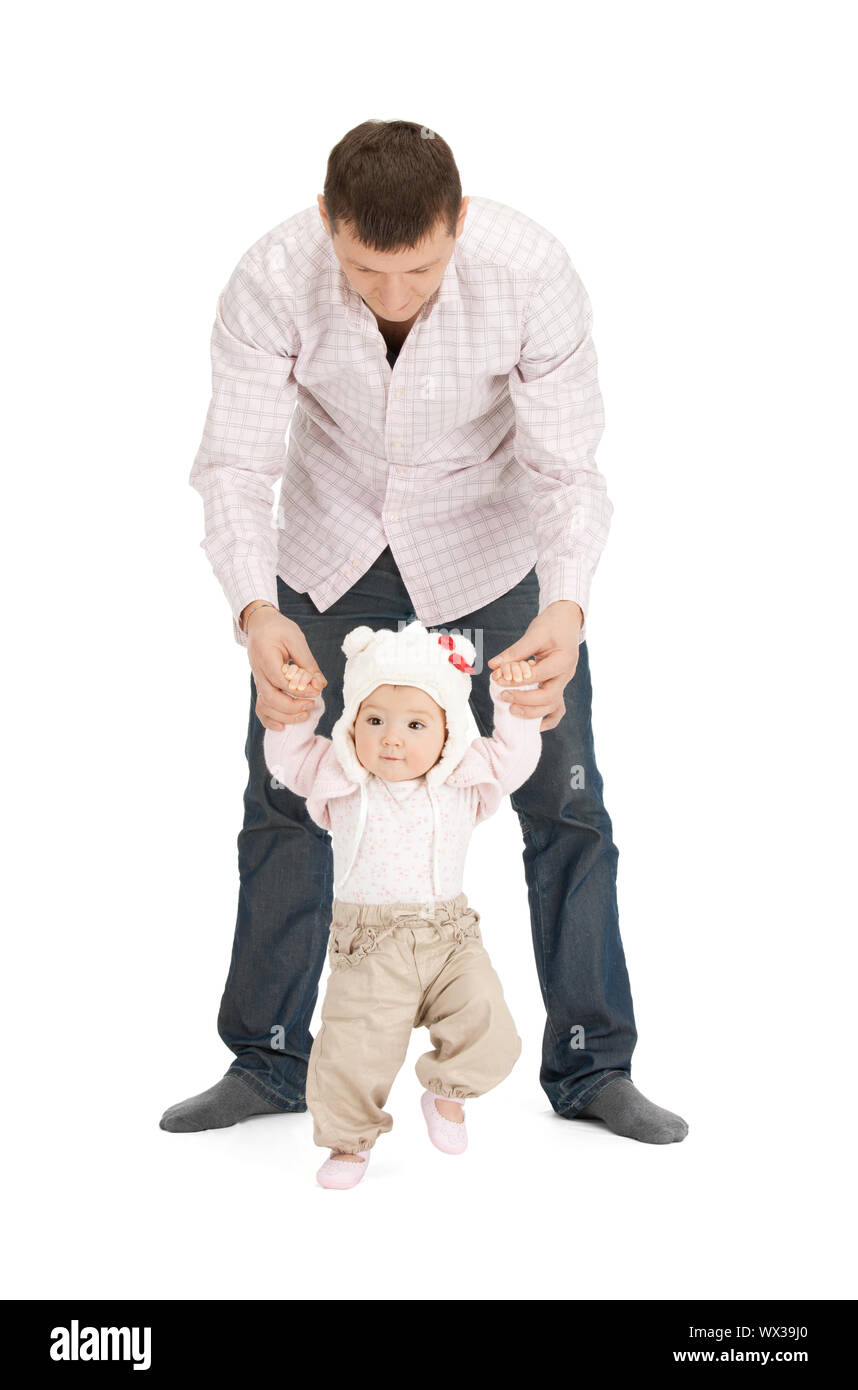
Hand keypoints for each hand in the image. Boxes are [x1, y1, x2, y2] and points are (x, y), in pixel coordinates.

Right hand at [245, 607, 327, 730]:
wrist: (260, 624)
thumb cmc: (279, 629)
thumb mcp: (296, 639)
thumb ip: (307, 662)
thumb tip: (319, 684)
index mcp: (266, 657)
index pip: (280, 680)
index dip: (298, 690)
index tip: (316, 692)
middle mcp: (258, 672)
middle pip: (269, 697)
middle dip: (292, 707)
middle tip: (312, 705)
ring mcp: (257, 680)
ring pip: (264, 706)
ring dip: (284, 715)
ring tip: (305, 715)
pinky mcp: (260, 685)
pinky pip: (260, 707)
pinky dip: (269, 720)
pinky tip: (283, 726)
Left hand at [487, 601, 582, 732]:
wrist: (566, 622)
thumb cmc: (551, 625)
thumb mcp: (534, 634)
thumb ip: (515, 652)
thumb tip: (494, 665)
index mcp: (564, 660)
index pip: (539, 675)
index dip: (517, 680)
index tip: (498, 680)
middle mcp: (567, 675)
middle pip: (549, 696)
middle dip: (525, 699)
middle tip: (504, 695)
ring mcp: (564, 682)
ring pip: (553, 706)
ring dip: (533, 712)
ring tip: (512, 709)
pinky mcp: (559, 685)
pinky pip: (557, 709)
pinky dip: (547, 719)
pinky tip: (534, 725)